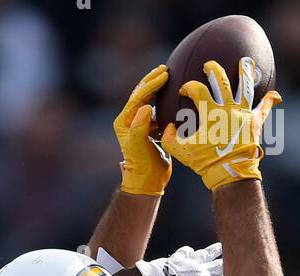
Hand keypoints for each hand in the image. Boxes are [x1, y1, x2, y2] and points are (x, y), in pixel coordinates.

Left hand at [114, 64, 171, 197]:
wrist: (147, 182)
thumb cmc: (143, 166)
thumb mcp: (140, 147)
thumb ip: (140, 127)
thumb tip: (146, 107)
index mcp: (125, 122)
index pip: (138, 97)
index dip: (151, 84)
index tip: (164, 73)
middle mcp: (130, 121)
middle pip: (141, 95)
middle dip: (152, 80)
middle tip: (165, 68)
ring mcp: (140, 125)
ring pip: (149, 100)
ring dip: (158, 88)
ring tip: (168, 76)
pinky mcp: (150, 130)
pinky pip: (157, 110)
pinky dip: (165, 101)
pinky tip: (174, 95)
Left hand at [136, 243, 223, 275]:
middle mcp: (201, 271)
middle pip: (219, 265)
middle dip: (228, 262)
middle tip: (238, 256)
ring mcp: (189, 263)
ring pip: (206, 254)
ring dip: (215, 251)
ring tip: (221, 247)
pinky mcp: (177, 258)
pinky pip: (187, 251)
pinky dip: (191, 251)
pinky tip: (192, 251)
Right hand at [161, 56, 280, 191]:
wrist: (230, 173)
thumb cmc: (205, 162)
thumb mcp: (182, 152)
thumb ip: (170, 138)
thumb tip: (169, 126)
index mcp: (210, 112)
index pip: (198, 90)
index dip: (189, 87)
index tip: (184, 91)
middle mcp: (228, 108)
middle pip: (221, 81)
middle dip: (214, 70)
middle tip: (209, 65)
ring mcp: (243, 113)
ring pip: (246, 87)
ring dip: (246, 72)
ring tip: (246, 61)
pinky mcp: (255, 122)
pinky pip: (264, 109)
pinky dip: (270, 101)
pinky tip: (276, 95)